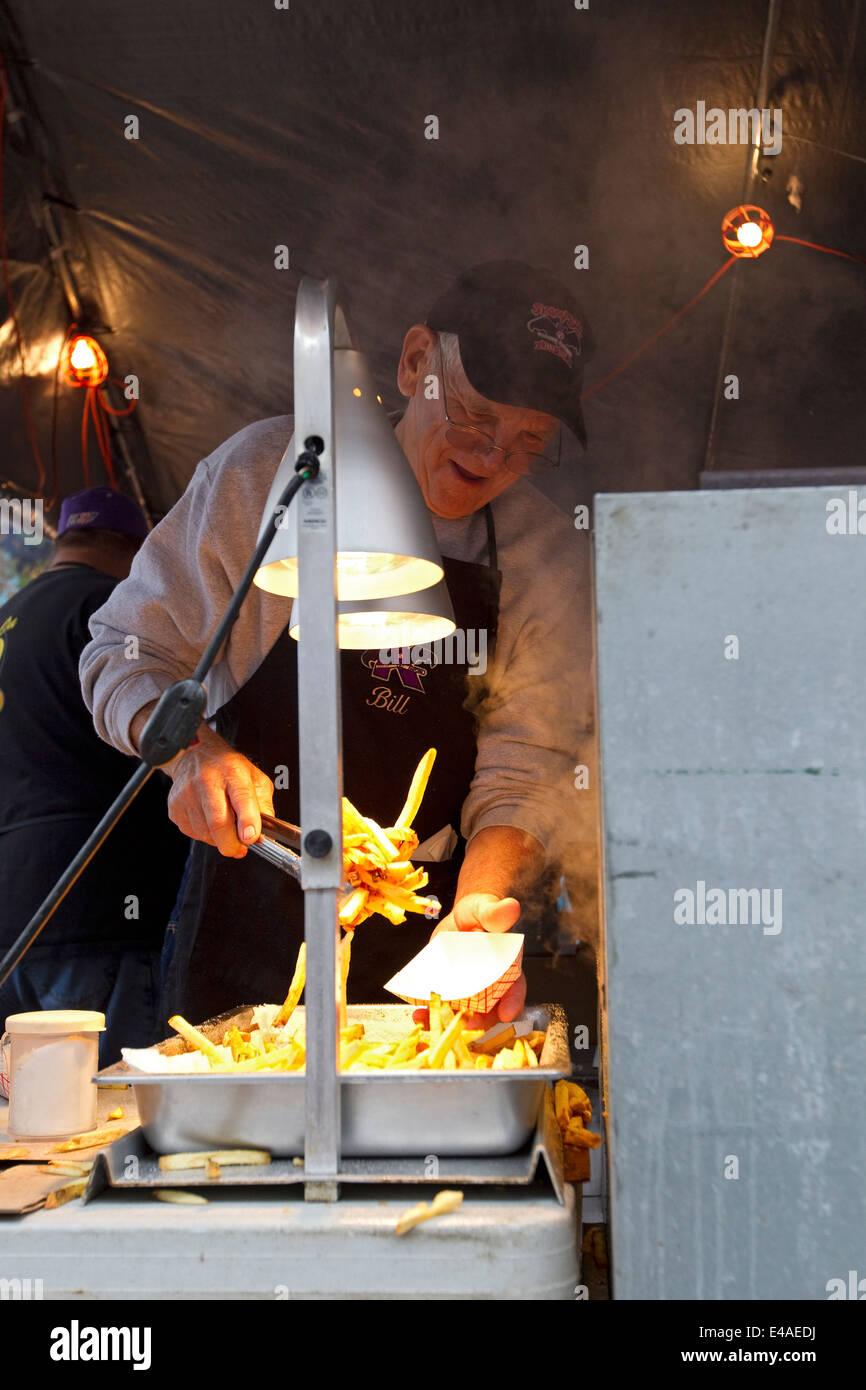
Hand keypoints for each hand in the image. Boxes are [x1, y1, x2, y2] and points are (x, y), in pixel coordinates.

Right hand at [163, 728, 274, 857]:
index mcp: (233, 772)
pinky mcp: (174, 806)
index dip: (247, 820)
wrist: (195, 755)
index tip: (251, 838)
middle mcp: (207, 781)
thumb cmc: (227, 769)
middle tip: (240, 848)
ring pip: (205, 833)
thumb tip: (264, 834)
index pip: (242, 798)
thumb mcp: (254, 778)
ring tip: (225, 828)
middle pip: (218, 823)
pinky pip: (192, 833)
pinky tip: (209, 821)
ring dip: (219, 840)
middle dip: (232, 844)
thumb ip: (263, 805)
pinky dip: (205, 835)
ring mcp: (187, 794)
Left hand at [416, 891, 526, 1028]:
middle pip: (489, 1010)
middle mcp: (490, 987)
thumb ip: (496, 913)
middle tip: (465, 1025)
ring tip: (428, 1019)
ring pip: (463, 1014)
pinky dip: (431, 1012)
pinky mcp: (450, 991)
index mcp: (508, 969)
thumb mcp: (487, 910)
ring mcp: (469, 992)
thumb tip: (511, 907)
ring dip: (447, 1021)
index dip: (513, 1003)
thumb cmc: (481, 913)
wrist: (462, 916)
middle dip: (477, 1022)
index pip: (515, 989)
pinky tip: (419, 1012)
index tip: (507, 1014)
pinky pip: (443, 1006)